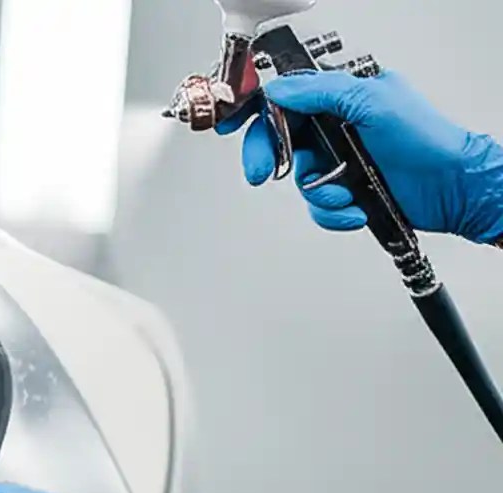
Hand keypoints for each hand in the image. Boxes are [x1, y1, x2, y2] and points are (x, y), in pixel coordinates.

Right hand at [218, 69, 502, 242]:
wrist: (453, 188)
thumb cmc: (427, 141)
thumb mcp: (373, 101)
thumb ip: (321, 92)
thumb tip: (279, 90)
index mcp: (340, 99)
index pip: (284, 99)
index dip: (252, 110)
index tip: (228, 124)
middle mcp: (336, 128)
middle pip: (279, 141)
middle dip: (270, 158)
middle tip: (265, 173)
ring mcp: (340, 161)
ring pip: (298, 180)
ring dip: (318, 192)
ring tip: (344, 191)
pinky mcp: (345, 191)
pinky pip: (317, 207)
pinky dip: (333, 212)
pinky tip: (356, 207)